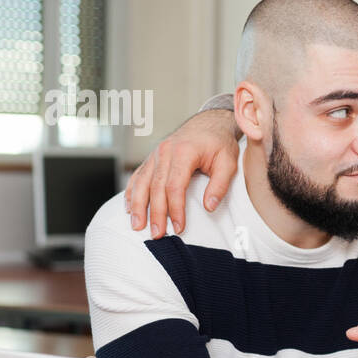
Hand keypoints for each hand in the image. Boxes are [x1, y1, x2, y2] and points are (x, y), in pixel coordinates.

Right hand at [124, 108, 240, 238]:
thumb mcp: (228, 162)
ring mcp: (155, 154)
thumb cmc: (219, 143)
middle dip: (155, 213)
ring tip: (137, 225)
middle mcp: (164, 152)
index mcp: (183, 152)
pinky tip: (129, 207)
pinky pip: (137, 176)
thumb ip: (220, 184)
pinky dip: (132, 193)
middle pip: (155, 187)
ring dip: (137, 206)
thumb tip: (209, 207)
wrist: (209, 123)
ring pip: (141, 182)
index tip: (179, 228)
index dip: (175, 209)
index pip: (175, 186)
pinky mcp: (151, 158)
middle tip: (156, 234)